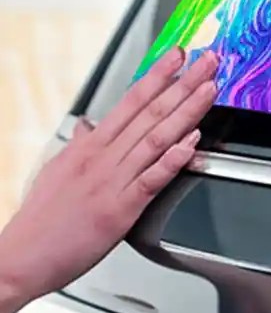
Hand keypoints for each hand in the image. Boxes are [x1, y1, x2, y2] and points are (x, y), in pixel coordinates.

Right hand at [0, 48, 217, 312]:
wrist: (20, 257)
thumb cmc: (41, 220)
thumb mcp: (57, 171)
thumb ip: (79, 146)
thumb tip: (88, 125)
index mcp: (89, 146)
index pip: (129, 102)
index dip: (157, 76)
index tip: (178, 56)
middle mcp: (102, 157)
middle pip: (148, 111)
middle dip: (182, 83)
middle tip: (208, 60)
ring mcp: (112, 181)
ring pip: (155, 137)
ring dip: (186, 110)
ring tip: (208, 88)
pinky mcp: (119, 209)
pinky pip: (151, 178)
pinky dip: (173, 159)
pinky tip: (193, 142)